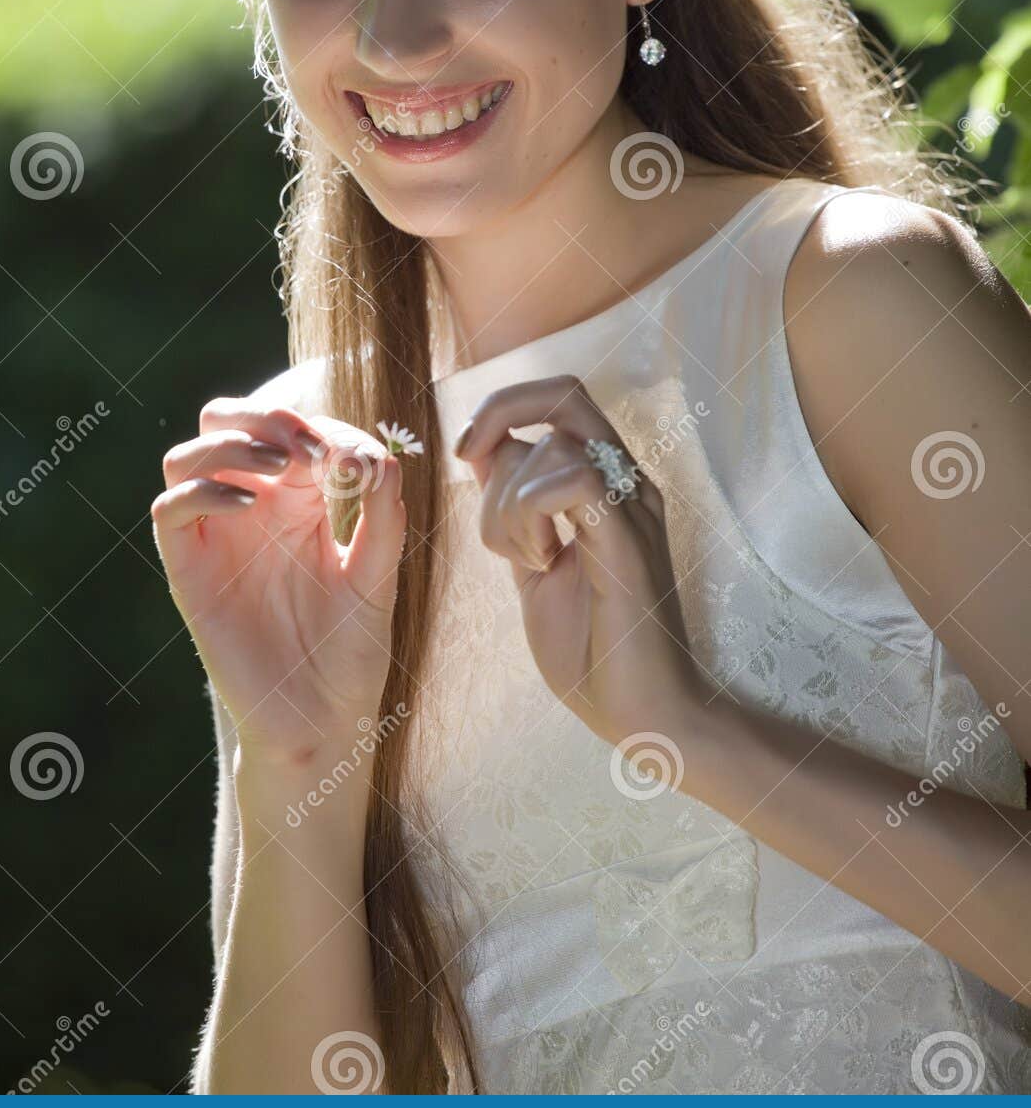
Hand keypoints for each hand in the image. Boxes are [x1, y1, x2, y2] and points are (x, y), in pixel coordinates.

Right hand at [151, 396, 406, 764]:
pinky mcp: (190, 571)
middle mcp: (251, 508)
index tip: (351, 454)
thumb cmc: (351, 650)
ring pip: (188, 455)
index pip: (290, 430)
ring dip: (231, 443)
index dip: (318, 426)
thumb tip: (377, 456)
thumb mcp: (379, 577)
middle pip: (226, 423)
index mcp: (298, 500)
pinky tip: (248, 503)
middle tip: (305, 444)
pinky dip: (202, 490)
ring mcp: (216, 536)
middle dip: (262, 414)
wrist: (321, 721)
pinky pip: (171, 509)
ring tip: (281, 465)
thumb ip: (382, 518)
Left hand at [454, 374, 704, 752]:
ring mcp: (633, 509)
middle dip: (500, 412)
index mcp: (606, 487)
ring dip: (510, 500)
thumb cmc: (592, 650)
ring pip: (555, 443)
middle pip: (565, 393)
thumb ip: (514, 509)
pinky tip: (540, 559)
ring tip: (526, 558)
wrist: (640, 715)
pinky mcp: (630, 541)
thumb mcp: (532, 564)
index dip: (504, 409)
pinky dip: (534, 511)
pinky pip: (577, 481)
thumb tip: (484, 452)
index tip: (466, 451)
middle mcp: (627, 484)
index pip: (559, 401)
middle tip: (468, 458)